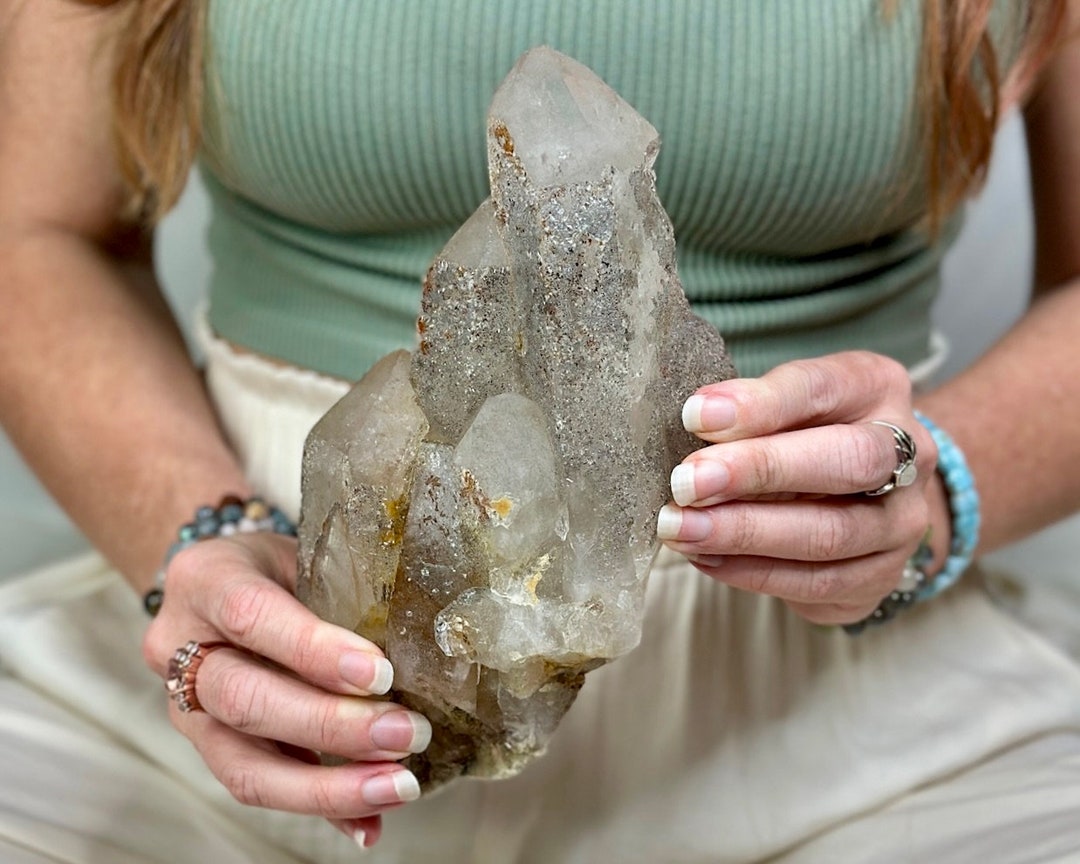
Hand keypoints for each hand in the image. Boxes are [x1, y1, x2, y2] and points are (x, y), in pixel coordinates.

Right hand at [142, 532, 429, 849]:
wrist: (220, 583)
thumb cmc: (277, 565)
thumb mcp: (302, 554)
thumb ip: (341, 597)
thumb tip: (421, 654)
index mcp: (205, 581)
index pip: (250, 616)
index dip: (313, 650)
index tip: (379, 674)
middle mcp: (178, 649)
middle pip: (245, 699)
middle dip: (332, 726)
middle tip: (406, 734)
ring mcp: (186, 709)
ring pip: (243, 765)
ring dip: (328, 787)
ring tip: (396, 787)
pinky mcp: (209, 751)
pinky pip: (262, 790)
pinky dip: (321, 811)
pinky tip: (368, 822)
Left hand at [658, 351, 940, 625]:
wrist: (866, 494)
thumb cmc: (805, 434)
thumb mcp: (781, 402)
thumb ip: (748, 411)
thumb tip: (696, 424)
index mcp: (876, 388)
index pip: (823, 387)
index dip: (760, 404)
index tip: (697, 416)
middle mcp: (908, 454)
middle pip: (846, 461)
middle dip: (758, 470)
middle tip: (687, 482)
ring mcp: (901, 522)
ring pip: (830, 532)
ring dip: (744, 533)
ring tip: (682, 529)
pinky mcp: (881, 576)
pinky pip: (818, 583)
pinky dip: (753, 572)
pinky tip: (706, 558)